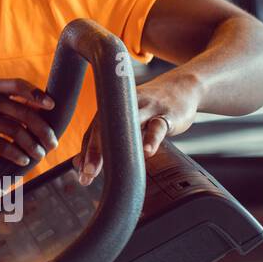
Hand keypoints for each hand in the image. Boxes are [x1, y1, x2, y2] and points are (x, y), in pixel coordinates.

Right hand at [0, 78, 58, 168]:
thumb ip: (6, 99)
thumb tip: (40, 109)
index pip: (18, 85)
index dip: (37, 95)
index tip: (52, 106)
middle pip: (23, 114)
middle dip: (42, 130)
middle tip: (53, 142)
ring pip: (15, 133)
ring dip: (32, 146)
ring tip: (41, 154)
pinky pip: (2, 146)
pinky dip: (16, 154)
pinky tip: (23, 159)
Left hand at [74, 75, 202, 183]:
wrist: (182, 88)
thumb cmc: (150, 109)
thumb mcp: (128, 122)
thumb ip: (107, 140)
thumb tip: (79, 163)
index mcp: (112, 108)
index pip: (93, 132)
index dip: (86, 153)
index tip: (81, 173)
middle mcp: (124, 105)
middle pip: (103, 128)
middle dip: (94, 151)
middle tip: (87, 173)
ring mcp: (145, 108)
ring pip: (127, 126)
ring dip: (118, 147)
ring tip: (111, 167)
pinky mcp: (166, 114)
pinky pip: (157, 126)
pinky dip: (152, 139)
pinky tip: (147, 152)